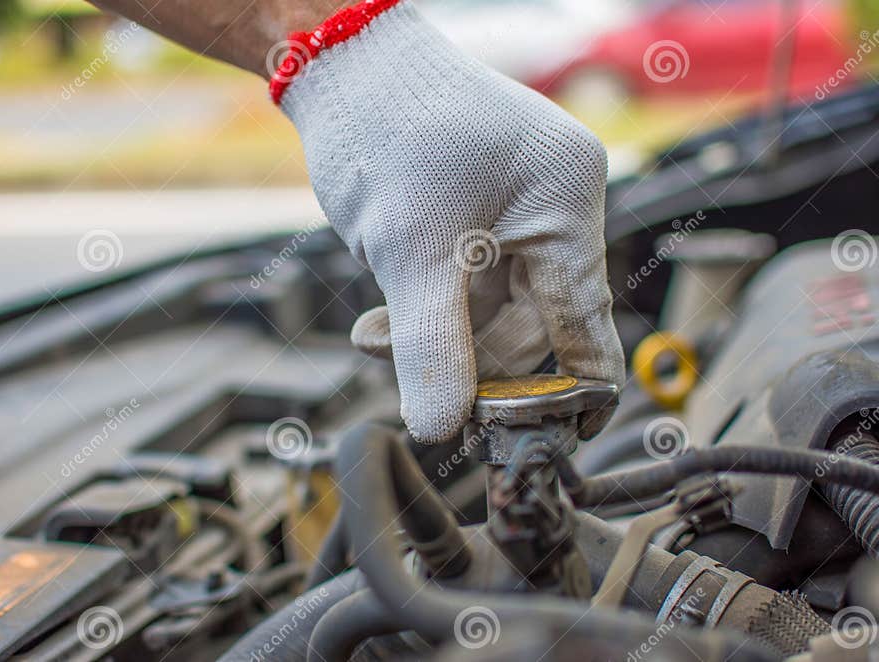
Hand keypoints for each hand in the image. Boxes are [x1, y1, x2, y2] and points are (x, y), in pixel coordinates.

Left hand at [278, 1, 624, 443]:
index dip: (567, 391)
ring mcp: (524, 205)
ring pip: (495, 306)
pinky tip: (389, 312)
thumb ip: (431, 348)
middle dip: (465, 355)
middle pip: (533, 322)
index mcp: (567, 202)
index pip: (583, 323)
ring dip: (439, 332)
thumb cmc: (385, 130)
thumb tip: (442, 430)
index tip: (550, 443)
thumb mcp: (408, 252)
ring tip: (376, 335)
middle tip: (402, 369)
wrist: (344, 65)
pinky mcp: (489, 208)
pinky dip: (434, 304)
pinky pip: (474, 278)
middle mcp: (559, 203)